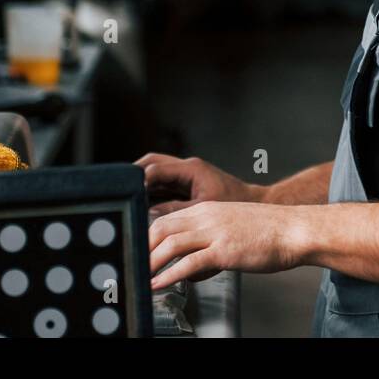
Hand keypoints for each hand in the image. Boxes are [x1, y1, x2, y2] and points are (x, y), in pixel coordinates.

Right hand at [134, 152, 265, 215]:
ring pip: (156, 172)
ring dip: (142, 183)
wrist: (257, 205)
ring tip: (128, 199)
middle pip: (152, 163)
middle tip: (120, 189)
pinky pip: (164, 184)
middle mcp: (187, 168)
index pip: (155, 167)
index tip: (127, 193)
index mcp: (191, 169)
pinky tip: (144, 206)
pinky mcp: (189, 185)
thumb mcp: (204, 210)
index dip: (139, 179)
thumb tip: (152, 215)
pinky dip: (152, 192)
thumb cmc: (237, 206)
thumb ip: (176, 211)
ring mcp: (188, 175)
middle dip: (134, 175)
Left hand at [148, 201, 307, 288]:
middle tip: (130, 265)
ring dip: (150, 262)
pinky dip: (170, 275)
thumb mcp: (230, 227)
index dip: (145, 235)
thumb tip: (191, 266)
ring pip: (170, 243)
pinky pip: (190, 262)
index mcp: (206, 210)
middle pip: (160, 228)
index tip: (135, 251)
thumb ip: (208, 241)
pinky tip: (160, 284)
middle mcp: (206, 217)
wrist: (294, 229)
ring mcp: (215, 232)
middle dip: (141, 247)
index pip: (165, 218)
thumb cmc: (268, 232)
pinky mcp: (225, 250)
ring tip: (138, 277)